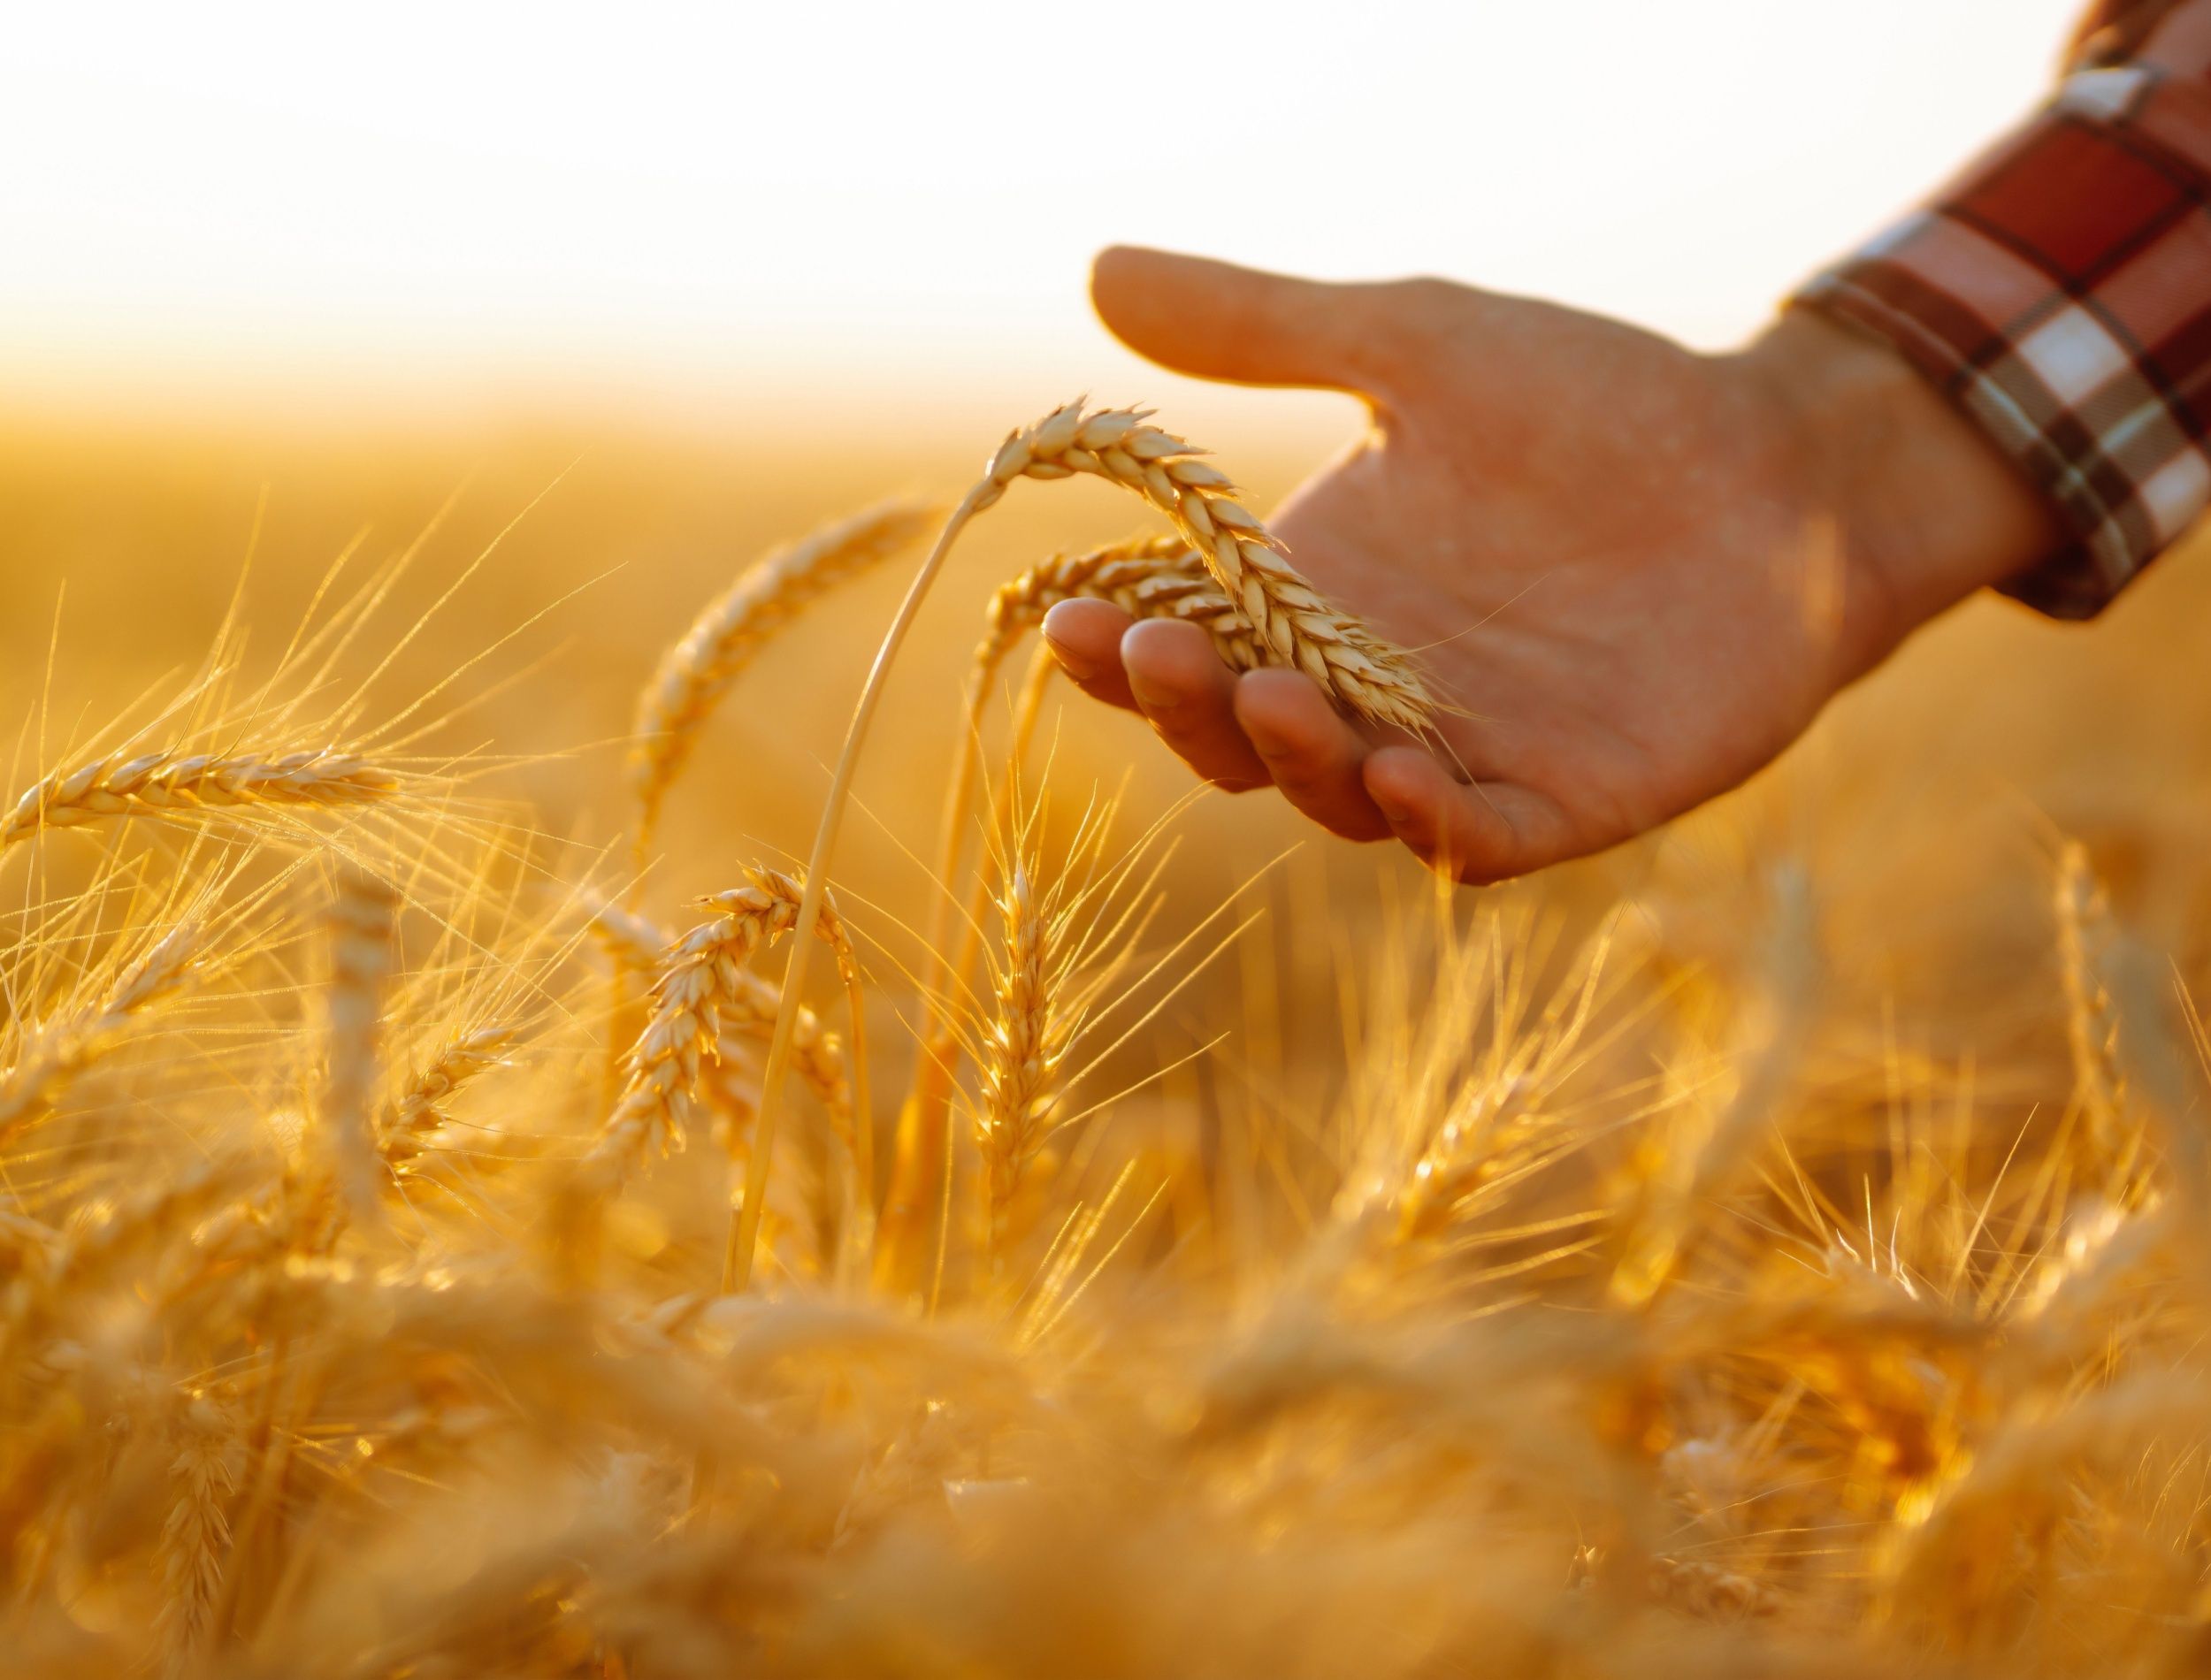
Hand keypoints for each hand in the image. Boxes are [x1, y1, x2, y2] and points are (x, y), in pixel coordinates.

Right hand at [1044, 247, 2057, 880]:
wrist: (1777, 465)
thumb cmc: (1594, 402)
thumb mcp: (1415, 342)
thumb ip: (1266, 327)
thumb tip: (1099, 269)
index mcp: (1313, 594)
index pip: (1184, 641)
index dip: (1116, 642)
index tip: (1066, 607)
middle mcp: (1365, 687)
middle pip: (1236, 736)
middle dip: (1184, 705)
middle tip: (1159, 648)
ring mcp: (1457, 752)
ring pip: (1338, 795)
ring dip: (1295, 760)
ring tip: (1272, 695)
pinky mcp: (1559, 801)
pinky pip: (1475, 840)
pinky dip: (1430, 824)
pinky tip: (1399, 777)